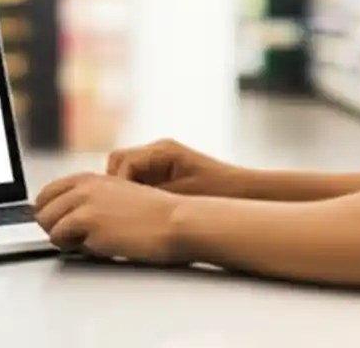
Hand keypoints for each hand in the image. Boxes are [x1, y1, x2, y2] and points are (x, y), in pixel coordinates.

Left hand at [34, 173, 188, 263]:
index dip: (49, 211)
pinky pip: (58, 237)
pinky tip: (92, 247)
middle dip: (52, 225)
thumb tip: (73, 219)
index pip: (50, 191)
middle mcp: (86, 185)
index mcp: (94, 178)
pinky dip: (70, 246)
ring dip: (61, 236)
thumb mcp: (123, 198)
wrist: (176, 222)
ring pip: (46, 221)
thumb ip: (97, 202)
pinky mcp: (87, 219)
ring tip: (85, 243)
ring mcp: (85, 201)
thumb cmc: (158, 217)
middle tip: (71, 239)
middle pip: (42, 206)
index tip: (55, 224)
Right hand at [106, 138, 243, 196]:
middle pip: (119, 160)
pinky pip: (139, 177)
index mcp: (163, 150)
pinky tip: (141, 209)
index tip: (118, 207)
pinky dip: (134, 191)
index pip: (123, 160)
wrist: (245, 190)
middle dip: (115, 184)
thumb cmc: (218, 192)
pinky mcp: (164, 170)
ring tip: (128, 211)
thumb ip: (151, 196)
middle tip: (119, 209)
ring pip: (126, 169)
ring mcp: (161, 158)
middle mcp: (159, 149)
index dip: (116, 184)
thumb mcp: (182, 196)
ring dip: (124, 188)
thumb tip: (124, 203)